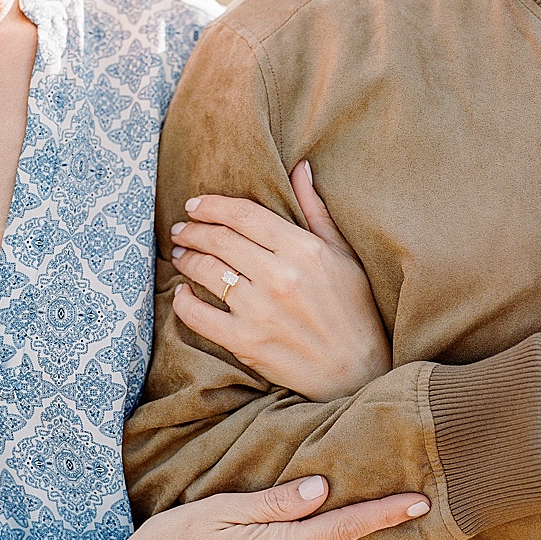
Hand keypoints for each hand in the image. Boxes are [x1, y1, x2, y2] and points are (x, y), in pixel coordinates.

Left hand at [169, 161, 391, 400]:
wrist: (358, 372)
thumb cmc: (355, 311)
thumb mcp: (344, 256)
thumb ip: (316, 211)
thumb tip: (300, 167)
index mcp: (305, 250)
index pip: (244, 215)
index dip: (213, 205)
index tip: (196, 205)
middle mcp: (280, 276)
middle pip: (219, 239)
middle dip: (193, 230)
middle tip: (182, 230)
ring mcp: (260, 310)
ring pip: (206, 271)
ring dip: (187, 259)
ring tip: (182, 256)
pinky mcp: (246, 342)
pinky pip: (198, 314)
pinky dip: (184, 301)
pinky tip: (184, 294)